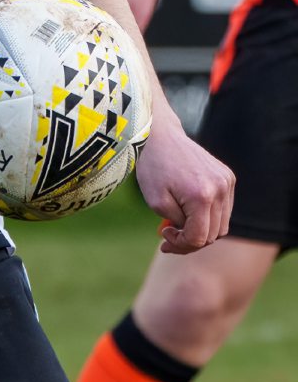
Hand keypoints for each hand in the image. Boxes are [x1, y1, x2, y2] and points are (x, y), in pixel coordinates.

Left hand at [135, 117, 234, 253]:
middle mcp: (220, 189)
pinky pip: (223, 209)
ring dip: (201, 230)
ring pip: (221, 225)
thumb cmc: (153, 168)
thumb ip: (177, 225)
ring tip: (179, 223)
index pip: (198, 238)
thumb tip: (191, 236)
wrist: (161, 136)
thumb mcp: (156, 202)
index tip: (163, 235)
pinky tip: (190, 210)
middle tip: (169, 234)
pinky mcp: (228, 176)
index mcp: (202, 196)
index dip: (180, 245)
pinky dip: (209, 216)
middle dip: (190, 241)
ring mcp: (227, 181)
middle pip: (213, 235)